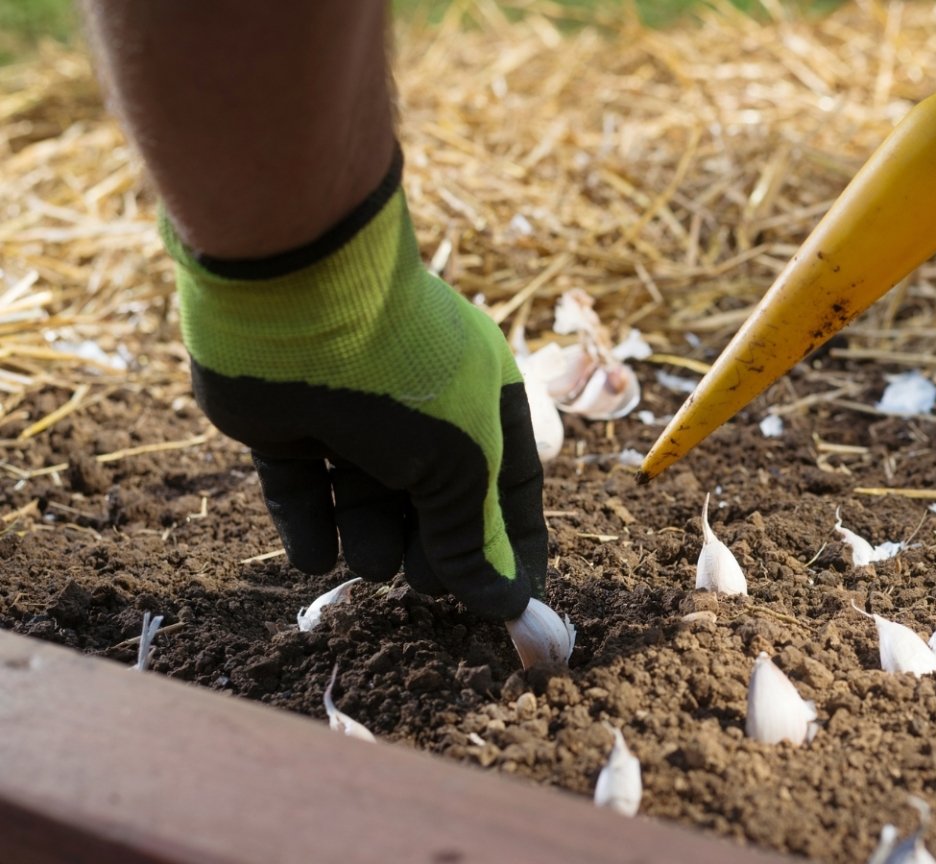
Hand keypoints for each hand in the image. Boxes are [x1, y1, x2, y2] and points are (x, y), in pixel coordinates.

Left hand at [165, 168, 546, 620]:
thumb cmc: (403, 374)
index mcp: (483, 403)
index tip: (510, 606)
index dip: (512, 548)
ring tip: (372, 557)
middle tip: (424, 583)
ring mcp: (351, 417)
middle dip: (434, 549)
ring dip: (373, 540)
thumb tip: (504, 604)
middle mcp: (420, 410)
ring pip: (368, 502)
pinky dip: (309, 527)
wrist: (295, 298)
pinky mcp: (286, 424)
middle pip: (436, 503)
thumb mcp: (458, 464)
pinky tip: (316, 555)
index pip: (510, 488)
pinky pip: (301, 490)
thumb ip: (473, 538)